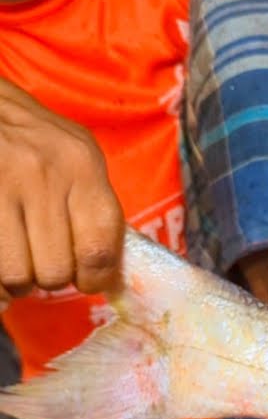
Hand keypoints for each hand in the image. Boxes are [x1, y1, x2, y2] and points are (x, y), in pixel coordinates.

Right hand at [0, 79, 124, 308]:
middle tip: (44, 264)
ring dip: (18, 281)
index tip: (87, 281)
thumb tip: (106, 275)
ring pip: (17, 274)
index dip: (94, 279)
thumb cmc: (36, 137)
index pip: (99, 250)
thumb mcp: (78, 156)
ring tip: (18, 260)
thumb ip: (95, 208)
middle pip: (55, 270)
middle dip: (51, 278)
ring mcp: (1, 183)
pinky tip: (0, 269)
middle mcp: (42, 174)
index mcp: (82, 166)